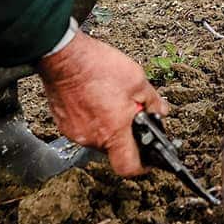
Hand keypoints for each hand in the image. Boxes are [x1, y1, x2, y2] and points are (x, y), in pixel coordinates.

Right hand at [36, 33, 168, 176]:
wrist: (64, 56)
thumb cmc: (97, 67)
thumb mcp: (136, 80)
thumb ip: (152, 101)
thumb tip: (161, 110)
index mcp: (113, 132)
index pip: (128, 167)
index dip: (142, 166)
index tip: (148, 158)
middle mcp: (92, 138)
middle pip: (114, 150)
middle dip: (125, 134)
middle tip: (131, 114)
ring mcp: (74, 132)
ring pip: (98, 137)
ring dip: (108, 124)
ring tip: (112, 100)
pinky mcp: (63, 123)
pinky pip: (83, 127)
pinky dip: (92, 117)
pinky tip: (96, 98)